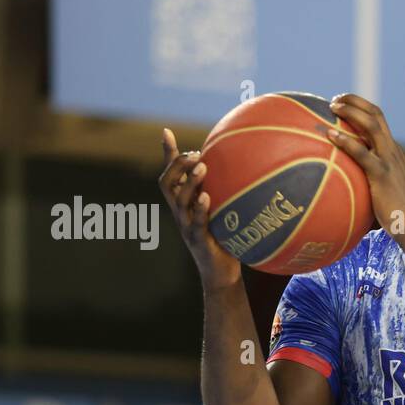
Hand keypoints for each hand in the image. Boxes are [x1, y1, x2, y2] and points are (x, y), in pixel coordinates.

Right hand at [158, 128, 242, 293]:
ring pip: (179, 200)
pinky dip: (200, 209)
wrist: (222, 273)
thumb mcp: (221, 211)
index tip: (167, 132)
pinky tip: (207, 196)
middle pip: (167, 184)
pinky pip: (196, 223)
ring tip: (202, 166)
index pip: (169, 175)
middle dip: (177, 166)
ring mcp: (187, 227)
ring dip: (189, 181)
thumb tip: (238, 167)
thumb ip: (222, 191)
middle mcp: (180, 213)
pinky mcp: (198, 241)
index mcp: (183, 204)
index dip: (167, 155)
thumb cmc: (224, 238)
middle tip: (194, 154)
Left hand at [325, 93, 404, 240]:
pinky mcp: (382, 174)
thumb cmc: (395, 214)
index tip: (342, 103)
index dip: (360, 107)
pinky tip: (330, 136)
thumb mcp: (382, 190)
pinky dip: (345, 140)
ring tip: (332, 106)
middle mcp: (392, 150)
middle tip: (335, 100)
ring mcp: (388, 160)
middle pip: (376, 114)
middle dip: (354, 101)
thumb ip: (367, 180)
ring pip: (371, 125)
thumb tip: (343, 182)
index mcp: (392, 151)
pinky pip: (362, 152)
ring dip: (350, 111)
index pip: (379, 119)